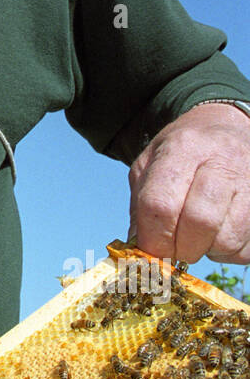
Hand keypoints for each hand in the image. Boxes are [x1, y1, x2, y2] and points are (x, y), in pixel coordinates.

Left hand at [128, 103, 249, 263]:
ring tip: (199, 235)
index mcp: (183, 148)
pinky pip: (246, 248)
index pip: (161, 205)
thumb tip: (140, 251)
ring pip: (227, 239)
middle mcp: (222, 161)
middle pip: (199, 222)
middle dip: (181, 249)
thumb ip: (141, 207)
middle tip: (175, 249)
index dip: (153, 238)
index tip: (150, 250)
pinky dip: (229, 251)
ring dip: (207, 250)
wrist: (227, 127)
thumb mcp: (150, 165)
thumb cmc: (183, 152)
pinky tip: (220, 231)